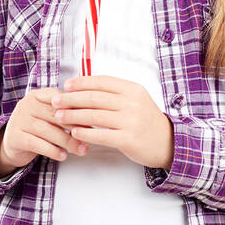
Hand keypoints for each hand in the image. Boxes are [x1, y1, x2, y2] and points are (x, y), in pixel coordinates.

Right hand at [0, 86, 89, 172]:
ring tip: (80, 150)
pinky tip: (63, 156)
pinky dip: (52, 150)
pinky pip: (36, 144)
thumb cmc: (37, 127)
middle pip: (54, 114)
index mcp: (38, 95)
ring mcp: (19, 120)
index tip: (90, 120)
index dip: (75, 109)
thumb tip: (89, 121)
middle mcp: (26, 104)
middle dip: (74, 127)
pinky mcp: (15, 137)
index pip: (58, 98)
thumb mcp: (49, 116)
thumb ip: (65, 114)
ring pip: (47, 130)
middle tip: (89, 137)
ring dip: (66, 141)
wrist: (13, 143)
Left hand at [48, 75, 174, 170]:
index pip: (102, 82)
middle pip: (95, 98)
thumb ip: (115, 93)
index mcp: (133, 90)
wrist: (168, 143)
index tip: (66, 85)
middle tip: (56, 101)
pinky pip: (101, 135)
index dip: (82, 82)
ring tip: (59, 116)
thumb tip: (85, 87)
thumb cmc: (146, 121)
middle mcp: (133, 103)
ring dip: (73, 115)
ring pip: (94, 116)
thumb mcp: (136, 100)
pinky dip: (85, 133)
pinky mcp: (129, 139)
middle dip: (71, 99)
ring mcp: (131, 121)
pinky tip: (74, 132)